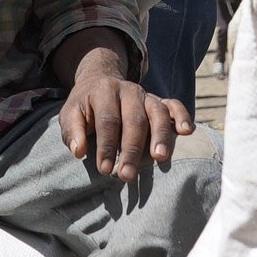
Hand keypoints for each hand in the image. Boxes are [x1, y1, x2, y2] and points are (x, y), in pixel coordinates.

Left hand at [56, 46, 190, 180]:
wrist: (100, 81)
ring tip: (160, 158)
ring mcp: (146, 95)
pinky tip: (186, 131)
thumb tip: (78, 151)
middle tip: (127, 175)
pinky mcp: (158, 100)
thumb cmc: (85, 106)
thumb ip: (73, 131)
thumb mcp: (70, 114)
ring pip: (157, 112)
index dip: (106, 145)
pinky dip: (182, 115)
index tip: (104, 169)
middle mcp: (128, 91)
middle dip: (131, 149)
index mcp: (104, 91)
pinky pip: (174, 105)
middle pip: (134, 120)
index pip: (108, 120)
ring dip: (160, 135)